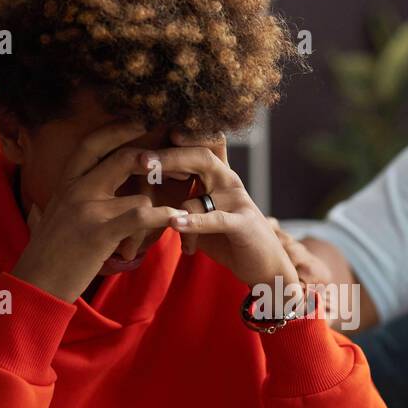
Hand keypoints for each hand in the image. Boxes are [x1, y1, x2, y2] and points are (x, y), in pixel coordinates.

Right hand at [9, 120, 189, 303]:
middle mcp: (75, 190)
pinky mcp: (101, 233)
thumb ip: (73, 195)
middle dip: (150, 155)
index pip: (90, 145)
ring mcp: (88, 210)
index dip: (115, 130)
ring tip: (172, 215)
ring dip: (157, 207)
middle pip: (119, 158)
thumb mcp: (54, 214)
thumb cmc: (49, 253)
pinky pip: (141, 215)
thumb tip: (85, 182)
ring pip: (138, 194)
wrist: (36, 282)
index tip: (137, 122)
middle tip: (171, 154)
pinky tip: (176, 219)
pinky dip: (163, 216)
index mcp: (65, 184)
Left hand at [155, 130, 298, 293]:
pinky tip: (175, 223)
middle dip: (170, 154)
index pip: (201, 145)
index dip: (178, 139)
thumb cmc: (229, 241)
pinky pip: (216, 218)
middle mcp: (229, 181)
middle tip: (141, 159)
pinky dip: (194, 221)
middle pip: (200, 154)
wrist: (266, 268)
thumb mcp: (203, 217)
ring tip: (151, 184)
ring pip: (206, 177)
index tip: (149, 139)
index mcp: (219, 177)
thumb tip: (145, 197)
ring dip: (172, 178)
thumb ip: (181, 203)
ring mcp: (238, 200)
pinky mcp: (244, 224)